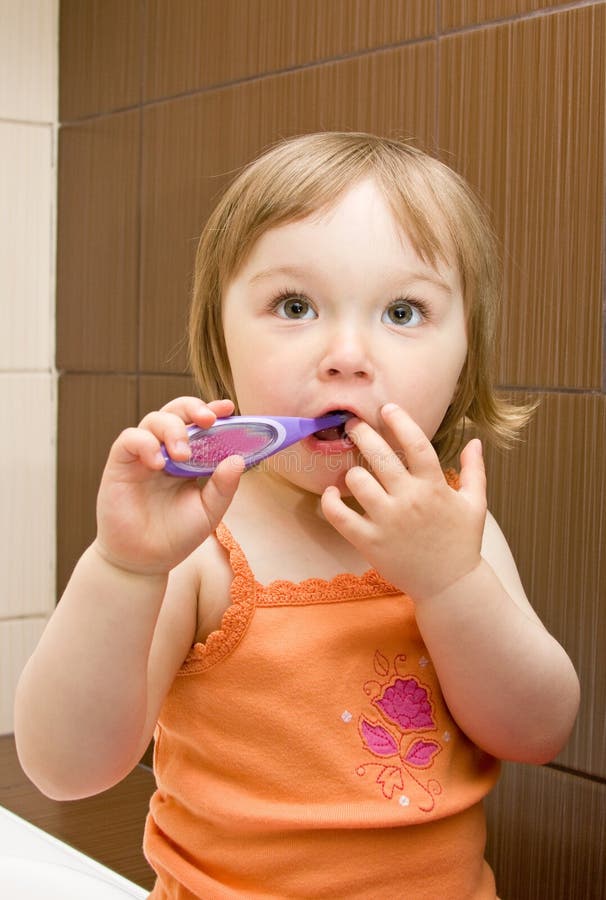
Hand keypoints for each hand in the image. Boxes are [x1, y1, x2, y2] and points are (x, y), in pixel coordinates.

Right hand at [94, 397, 244, 574]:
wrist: (145, 561)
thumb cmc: (177, 534)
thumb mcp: (209, 511)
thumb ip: (223, 486)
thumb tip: (238, 460)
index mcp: (190, 457)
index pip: (200, 424)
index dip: (212, 410)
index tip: (228, 408)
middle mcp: (166, 449)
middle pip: (176, 411)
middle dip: (193, 408)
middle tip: (208, 420)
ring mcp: (143, 455)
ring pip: (154, 419)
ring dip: (173, 430)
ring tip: (183, 455)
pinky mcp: (120, 463)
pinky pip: (129, 439)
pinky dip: (145, 444)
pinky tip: (158, 463)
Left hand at [321, 403, 486, 602]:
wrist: (449, 587)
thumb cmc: (462, 543)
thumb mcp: (475, 505)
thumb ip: (474, 470)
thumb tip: (475, 441)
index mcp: (434, 487)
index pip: (416, 443)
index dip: (400, 421)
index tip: (387, 408)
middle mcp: (409, 500)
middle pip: (379, 455)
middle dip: (362, 432)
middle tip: (353, 423)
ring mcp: (387, 521)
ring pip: (357, 481)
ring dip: (351, 471)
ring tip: (351, 471)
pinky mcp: (370, 542)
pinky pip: (339, 516)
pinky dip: (329, 502)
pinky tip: (330, 494)